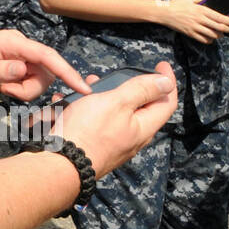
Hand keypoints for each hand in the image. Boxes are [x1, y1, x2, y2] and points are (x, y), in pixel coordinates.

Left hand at [0, 29, 91, 100]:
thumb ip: (0, 70)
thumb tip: (23, 70)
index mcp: (13, 42)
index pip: (46, 55)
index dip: (66, 71)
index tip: (83, 87)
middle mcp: (22, 47)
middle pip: (46, 72)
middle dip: (30, 88)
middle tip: (5, 90)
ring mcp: (23, 57)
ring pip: (40, 80)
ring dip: (24, 91)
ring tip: (2, 88)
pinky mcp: (22, 67)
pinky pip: (32, 83)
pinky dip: (21, 91)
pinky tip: (4, 87)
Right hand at [51, 62, 176, 176]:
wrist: (61, 163)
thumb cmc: (88, 131)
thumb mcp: (116, 102)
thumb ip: (141, 90)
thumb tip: (166, 83)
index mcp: (143, 127)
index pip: (166, 103)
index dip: (167, 82)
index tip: (161, 65)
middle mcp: (132, 138)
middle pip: (139, 108)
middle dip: (129, 86)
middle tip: (118, 73)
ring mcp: (113, 144)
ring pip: (113, 113)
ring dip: (103, 96)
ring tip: (87, 84)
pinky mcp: (95, 146)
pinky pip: (95, 123)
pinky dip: (85, 109)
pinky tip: (67, 104)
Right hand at [155, 0, 228, 42]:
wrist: (164, 12)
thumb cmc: (176, 4)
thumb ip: (200, 0)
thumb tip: (208, 1)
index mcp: (201, 10)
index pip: (219, 17)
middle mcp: (200, 19)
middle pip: (219, 27)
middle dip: (228, 29)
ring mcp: (195, 27)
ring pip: (212, 34)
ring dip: (219, 35)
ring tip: (221, 34)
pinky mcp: (190, 33)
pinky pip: (203, 39)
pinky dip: (209, 40)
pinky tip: (210, 38)